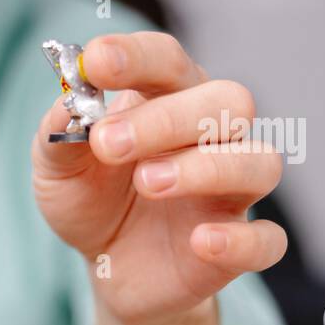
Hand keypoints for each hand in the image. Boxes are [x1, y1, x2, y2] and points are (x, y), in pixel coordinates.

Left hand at [31, 33, 286, 324]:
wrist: (109, 268)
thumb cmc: (92, 201)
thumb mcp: (57, 169)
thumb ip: (58, 135)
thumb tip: (67, 104)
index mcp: (165, 102)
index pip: (167, 62)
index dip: (135, 56)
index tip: (94, 61)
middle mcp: (210, 138)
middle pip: (226, 102)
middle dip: (167, 118)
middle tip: (107, 143)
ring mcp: (230, 192)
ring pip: (259, 162)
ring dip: (206, 168)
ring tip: (146, 183)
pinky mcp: (238, 246)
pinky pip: (267, 240)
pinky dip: (240, 240)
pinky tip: (199, 241)